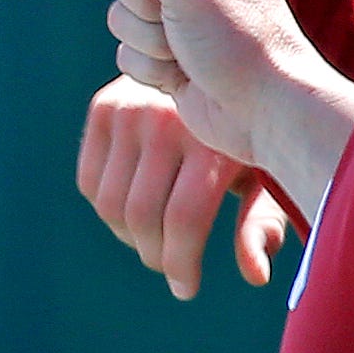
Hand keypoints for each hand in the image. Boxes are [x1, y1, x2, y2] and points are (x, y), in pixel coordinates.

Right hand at [77, 77, 287, 300]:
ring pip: (109, 205)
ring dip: (128, 238)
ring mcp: (128, 111)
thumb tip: (254, 276)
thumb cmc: (251, 134)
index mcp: (212, 139)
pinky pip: (89, 181)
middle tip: (170, 268)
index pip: (183, 219)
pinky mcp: (103, 107)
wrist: (219, 63)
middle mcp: (165, 121)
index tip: (187, 289)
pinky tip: (132, 212)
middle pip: (142, 216)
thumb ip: (259, 224)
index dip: (182, 264)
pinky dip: (106, 207)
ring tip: (152, 244)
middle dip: (155, 256)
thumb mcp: (264, 175)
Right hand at [97, 0, 325, 179]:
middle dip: (141, 2)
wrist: (266, 109)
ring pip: (118, 13)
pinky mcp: (165, 49)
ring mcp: (177, 10)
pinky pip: (125, 50)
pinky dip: (150, 66)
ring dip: (147, 39)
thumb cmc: (238, 39)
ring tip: (188, 50)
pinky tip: (184, 74)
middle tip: (183, 19)